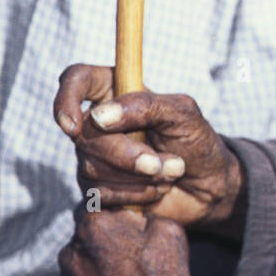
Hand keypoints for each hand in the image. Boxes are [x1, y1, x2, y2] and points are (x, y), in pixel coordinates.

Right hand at [54, 64, 244, 233]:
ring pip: (90, 168)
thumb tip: (99, 116)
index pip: (77, 79)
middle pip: (84, 135)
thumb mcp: (183, 114)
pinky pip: (98, 195)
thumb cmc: (196, 142)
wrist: (209, 187)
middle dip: (127, 154)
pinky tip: (156, 191)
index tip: (75, 125)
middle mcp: (98, 123)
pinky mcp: (99, 189)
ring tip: (169, 174)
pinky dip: (133, 195)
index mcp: (115, 91)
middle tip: (161, 164)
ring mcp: (95, 157)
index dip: (66, 98)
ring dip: (137, 176)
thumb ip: (146, 105)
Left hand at [57, 207, 191, 275]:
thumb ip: (147, 216)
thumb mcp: (169, 233)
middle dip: (106, 243)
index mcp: (92, 225)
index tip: (132, 223)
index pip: (95, 203)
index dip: (116, 212)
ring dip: (99, 271)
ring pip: (82, 268)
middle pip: (87, 238)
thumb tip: (138, 217)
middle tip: (135, 258)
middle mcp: (70, 251)